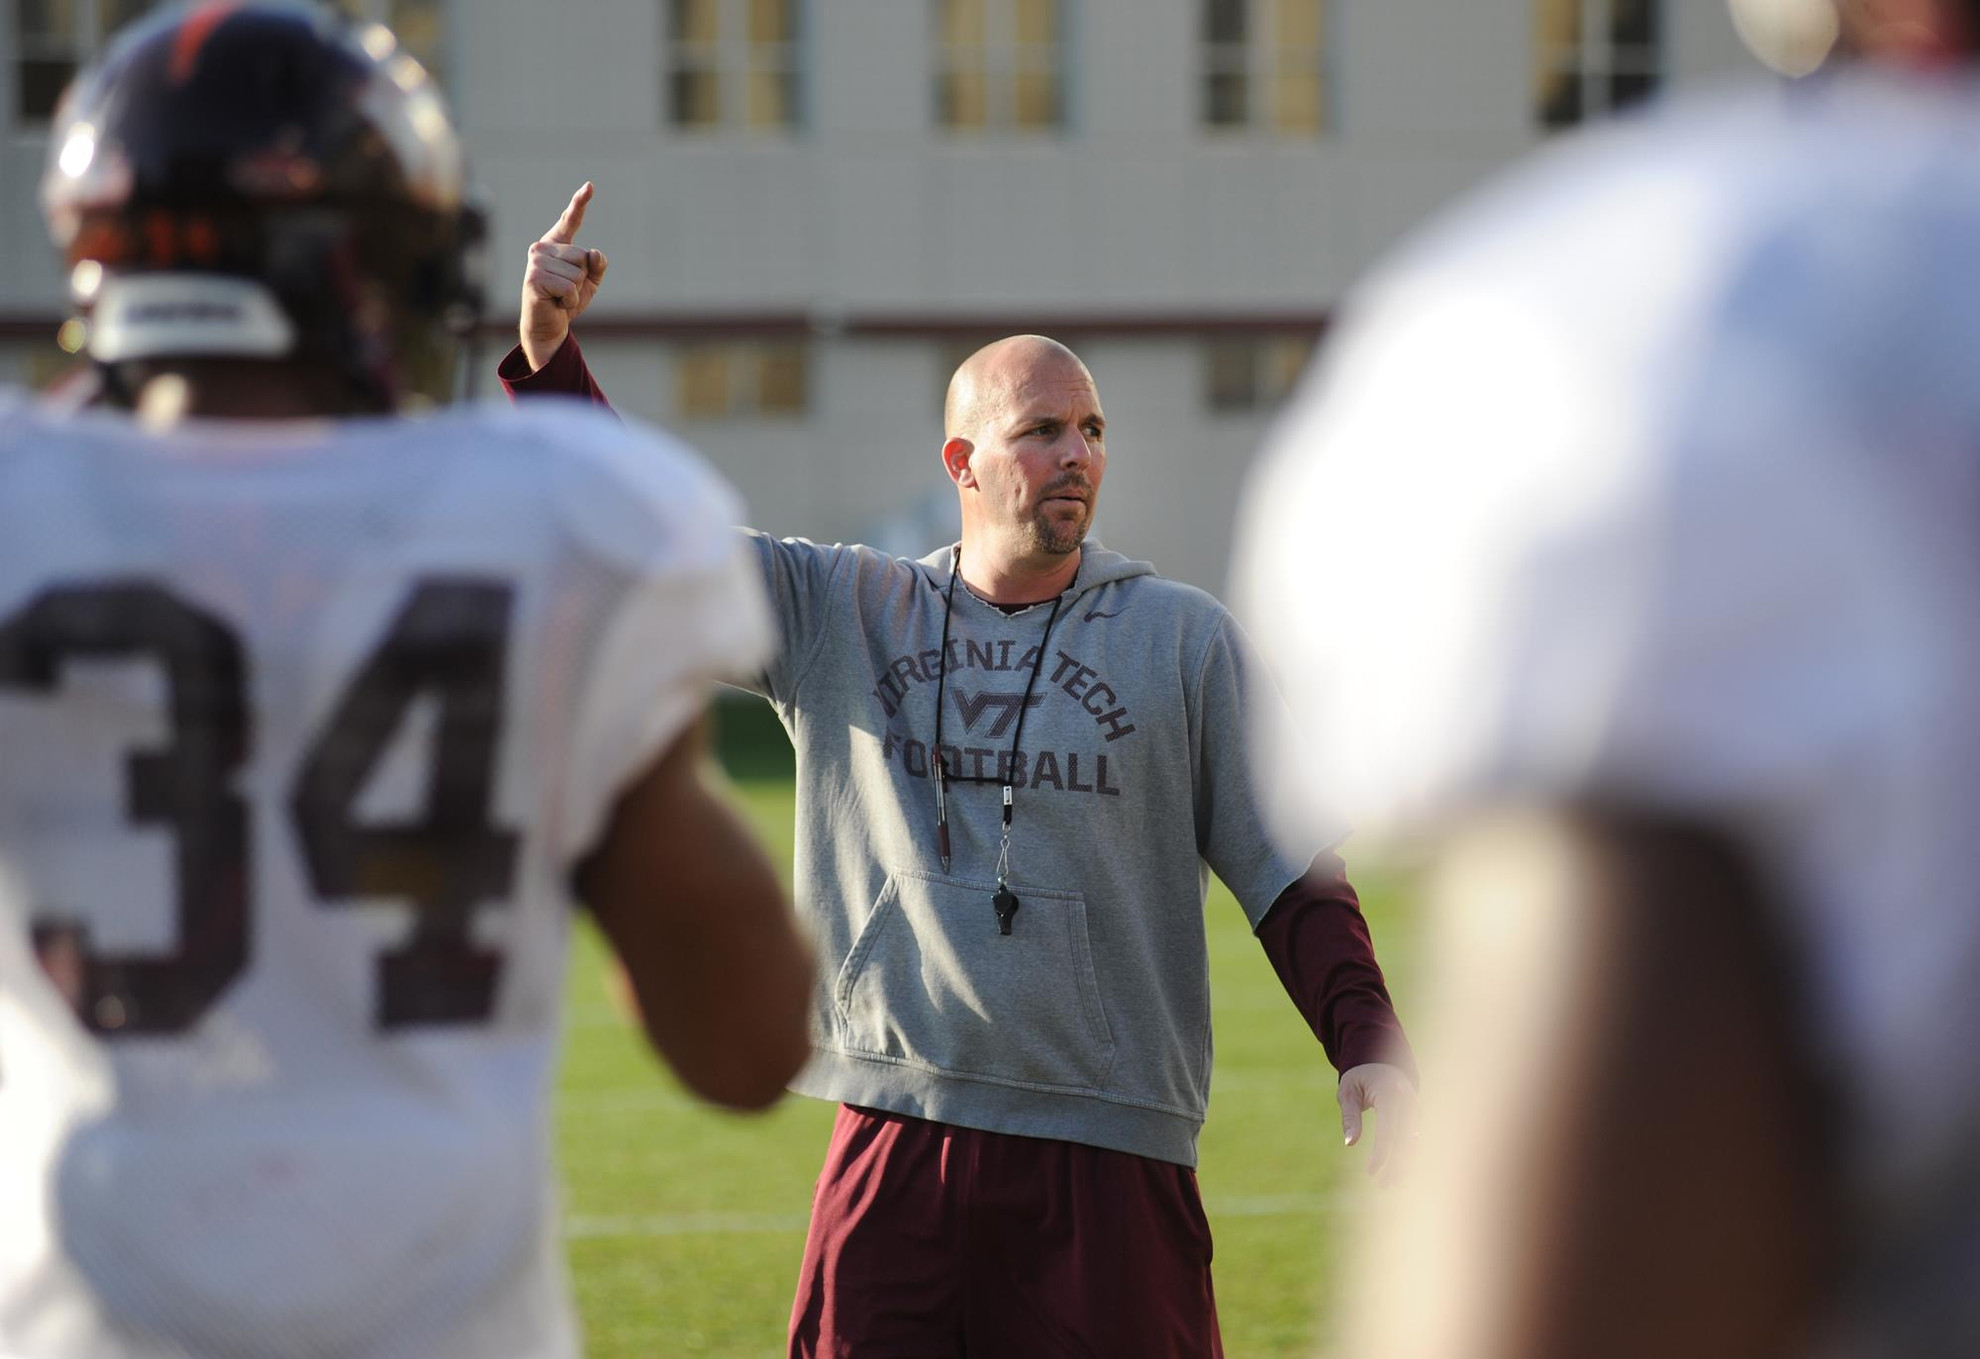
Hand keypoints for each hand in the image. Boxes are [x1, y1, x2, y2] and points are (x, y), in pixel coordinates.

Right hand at [520, 181, 609, 371]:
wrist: (549, 326)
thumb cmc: (567, 302)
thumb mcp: (589, 282)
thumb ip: (597, 265)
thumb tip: (594, 254)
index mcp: (556, 245)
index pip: (569, 220)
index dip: (579, 202)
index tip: (589, 186)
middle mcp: (542, 247)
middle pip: (583, 256)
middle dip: (582, 279)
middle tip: (565, 290)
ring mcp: (536, 261)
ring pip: (578, 273)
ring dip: (575, 292)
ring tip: (559, 297)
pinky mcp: (534, 278)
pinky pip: (570, 287)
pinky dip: (570, 301)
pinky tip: (556, 303)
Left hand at [1337, 1061, 1417, 1187]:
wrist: (1383, 1063)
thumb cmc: (1360, 1077)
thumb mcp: (1348, 1091)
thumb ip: (1349, 1116)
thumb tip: (1350, 1143)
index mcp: (1390, 1093)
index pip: (1389, 1128)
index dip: (1382, 1152)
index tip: (1371, 1172)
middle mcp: (1408, 1102)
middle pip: (1406, 1139)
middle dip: (1397, 1164)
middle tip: (1383, 1186)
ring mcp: (1416, 1108)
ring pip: (1414, 1142)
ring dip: (1404, 1163)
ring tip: (1390, 1184)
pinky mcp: (1417, 1116)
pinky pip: (1414, 1139)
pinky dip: (1407, 1155)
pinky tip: (1399, 1171)